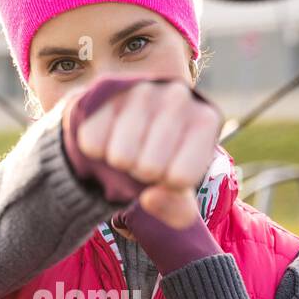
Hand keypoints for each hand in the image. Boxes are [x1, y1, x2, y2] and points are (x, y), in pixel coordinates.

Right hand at [75, 78, 221, 212]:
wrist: (121, 127)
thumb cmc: (157, 160)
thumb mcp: (176, 191)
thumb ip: (177, 211)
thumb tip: (150, 199)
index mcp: (206, 120)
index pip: (180, 178)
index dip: (167, 183)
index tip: (168, 167)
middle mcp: (178, 95)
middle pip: (149, 168)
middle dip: (141, 172)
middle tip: (143, 156)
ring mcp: (141, 88)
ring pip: (120, 157)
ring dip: (118, 162)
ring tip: (127, 145)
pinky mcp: (105, 89)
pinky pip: (93, 143)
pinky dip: (96, 149)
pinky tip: (107, 133)